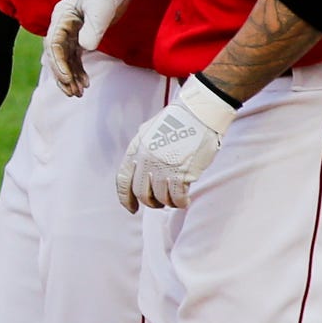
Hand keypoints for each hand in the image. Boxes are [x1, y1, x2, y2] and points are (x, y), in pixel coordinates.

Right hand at [46, 0, 146, 97]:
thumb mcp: (100, 8)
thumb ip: (93, 28)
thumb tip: (84, 48)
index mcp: (62, 16)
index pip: (53, 44)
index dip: (58, 63)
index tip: (67, 79)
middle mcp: (62, 25)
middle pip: (56, 54)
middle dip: (63, 74)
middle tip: (72, 92)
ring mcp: (71, 31)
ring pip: (65, 58)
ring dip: (70, 75)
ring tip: (78, 93)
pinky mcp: (82, 35)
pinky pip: (75, 56)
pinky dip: (78, 70)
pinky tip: (85, 82)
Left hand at [116, 77, 236, 209]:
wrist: (198, 114)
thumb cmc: (176, 121)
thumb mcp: (148, 131)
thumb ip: (141, 149)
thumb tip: (138, 168)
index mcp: (136, 149)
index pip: (123, 180)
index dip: (125, 198)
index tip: (131, 208)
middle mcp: (146, 160)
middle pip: (141, 193)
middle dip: (150, 202)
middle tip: (159, 203)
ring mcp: (163, 167)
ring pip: (160, 198)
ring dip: (167, 203)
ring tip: (174, 199)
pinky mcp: (182, 173)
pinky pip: (177, 197)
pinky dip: (180, 203)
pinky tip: (184, 200)